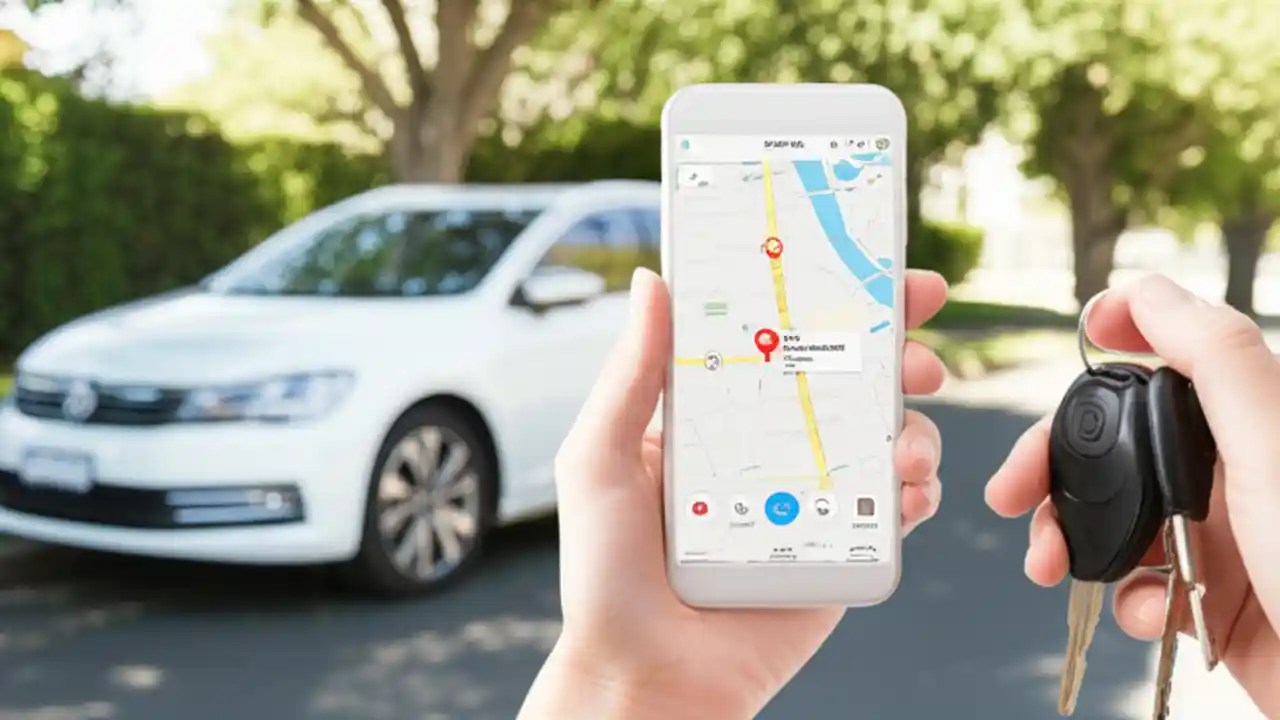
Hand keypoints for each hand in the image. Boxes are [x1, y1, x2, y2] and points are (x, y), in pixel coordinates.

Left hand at [519, 267, 949, 718]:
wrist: (650, 680)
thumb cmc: (607, 577)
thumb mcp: (600, 462)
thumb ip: (631, 375)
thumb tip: (651, 279)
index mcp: (712, 416)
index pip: (774, 337)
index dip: (824, 297)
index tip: (870, 267)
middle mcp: (766, 447)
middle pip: (846, 378)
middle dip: (894, 349)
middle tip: (916, 345)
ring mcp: (810, 496)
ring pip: (885, 435)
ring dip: (913, 419)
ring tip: (904, 434)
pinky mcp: (841, 548)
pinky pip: (897, 507)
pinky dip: (918, 488)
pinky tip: (909, 488)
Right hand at [986, 274, 1279, 716]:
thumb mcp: (1271, 447)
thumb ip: (1214, 359)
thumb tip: (1147, 287)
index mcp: (1249, 426)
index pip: (1171, 361)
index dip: (1126, 337)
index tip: (1086, 329)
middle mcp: (1231, 476)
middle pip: (1117, 447)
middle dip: (1053, 468)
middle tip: (1012, 494)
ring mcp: (1220, 540)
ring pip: (1113, 520)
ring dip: (1072, 542)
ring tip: (1053, 566)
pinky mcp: (1211, 603)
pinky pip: (1141, 588)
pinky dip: (1128, 602)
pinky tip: (1151, 614)